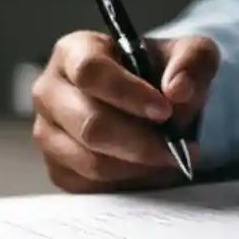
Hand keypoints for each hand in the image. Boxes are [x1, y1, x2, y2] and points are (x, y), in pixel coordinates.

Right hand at [31, 30, 218, 192]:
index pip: (90, 72)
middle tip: (175, 147)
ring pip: (92, 161)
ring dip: (138, 165)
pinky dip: (127, 183)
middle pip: (90, 124)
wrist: (151, 105)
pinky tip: (147, 168)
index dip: (127, 93)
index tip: (164, 111)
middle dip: (140, 141)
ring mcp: (46, 132)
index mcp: (73, 52)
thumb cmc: (162, 74)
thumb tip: (178, 90)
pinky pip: (92, 186)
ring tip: (166, 156)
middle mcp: (49, 91)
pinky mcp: (57, 168)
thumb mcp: (189, 55)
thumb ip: (192, 61)